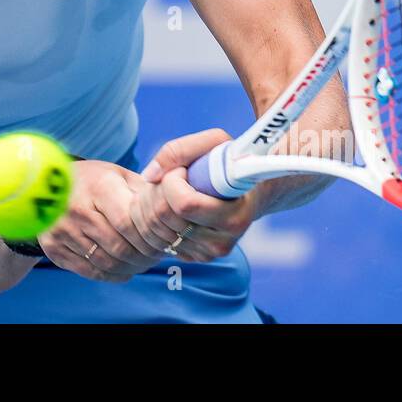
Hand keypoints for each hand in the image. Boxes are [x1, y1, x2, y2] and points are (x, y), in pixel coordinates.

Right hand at [37, 160, 167, 281]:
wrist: (45, 186)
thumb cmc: (92, 180)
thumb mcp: (117, 175)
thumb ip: (143, 191)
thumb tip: (172, 209)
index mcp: (97, 187)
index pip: (128, 222)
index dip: (148, 238)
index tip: (162, 242)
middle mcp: (76, 209)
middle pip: (119, 247)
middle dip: (143, 256)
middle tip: (157, 257)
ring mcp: (62, 231)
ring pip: (106, 263)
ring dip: (130, 268)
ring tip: (143, 263)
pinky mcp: (54, 249)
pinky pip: (90, 272)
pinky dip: (113, 275)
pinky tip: (124, 269)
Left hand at [130, 129, 262, 261]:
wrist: (251, 192)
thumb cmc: (232, 164)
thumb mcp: (215, 144)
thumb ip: (179, 151)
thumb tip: (150, 175)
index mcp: (234, 217)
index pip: (184, 204)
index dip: (173, 181)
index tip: (183, 170)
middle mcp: (222, 242)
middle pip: (164, 215)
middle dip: (158, 188)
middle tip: (173, 175)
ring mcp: (207, 253)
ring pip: (154, 228)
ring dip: (152, 201)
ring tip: (171, 188)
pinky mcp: (193, 258)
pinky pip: (157, 239)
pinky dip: (153, 218)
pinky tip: (170, 205)